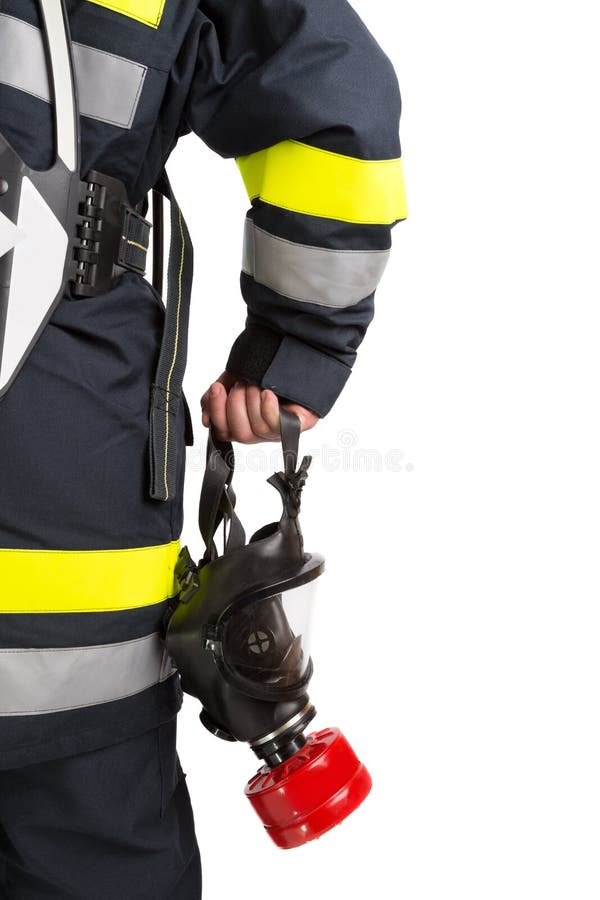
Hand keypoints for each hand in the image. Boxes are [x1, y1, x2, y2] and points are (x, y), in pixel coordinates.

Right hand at [201, 371, 318, 442]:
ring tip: (257, 384)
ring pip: (257, 428)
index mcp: (242, 424)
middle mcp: (259, 431)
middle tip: (243, 383)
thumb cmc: (263, 371)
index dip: (217, 411)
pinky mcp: (297, 424)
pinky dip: (269, 409)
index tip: (217, 388)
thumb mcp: (231, 381)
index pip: (223, 431)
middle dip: (236, 404)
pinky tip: (268, 393)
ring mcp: (278, 430)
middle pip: (240, 433)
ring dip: (253, 401)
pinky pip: (279, 427)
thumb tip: (206, 420)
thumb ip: (214, 398)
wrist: (293, 356)